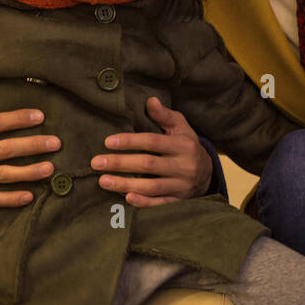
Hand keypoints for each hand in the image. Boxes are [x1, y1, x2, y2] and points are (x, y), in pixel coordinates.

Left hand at [91, 97, 212, 207]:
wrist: (209, 173)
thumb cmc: (187, 145)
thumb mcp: (181, 127)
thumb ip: (164, 115)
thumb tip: (150, 100)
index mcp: (183, 145)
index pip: (153, 142)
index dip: (130, 141)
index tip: (107, 142)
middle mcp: (184, 166)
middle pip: (148, 165)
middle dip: (120, 163)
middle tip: (96, 163)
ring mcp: (182, 186)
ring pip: (152, 187)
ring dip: (125, 184)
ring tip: (103, 181)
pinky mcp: (180, 201)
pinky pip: (160, 204)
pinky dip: (144, 202)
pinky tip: (127, 198)